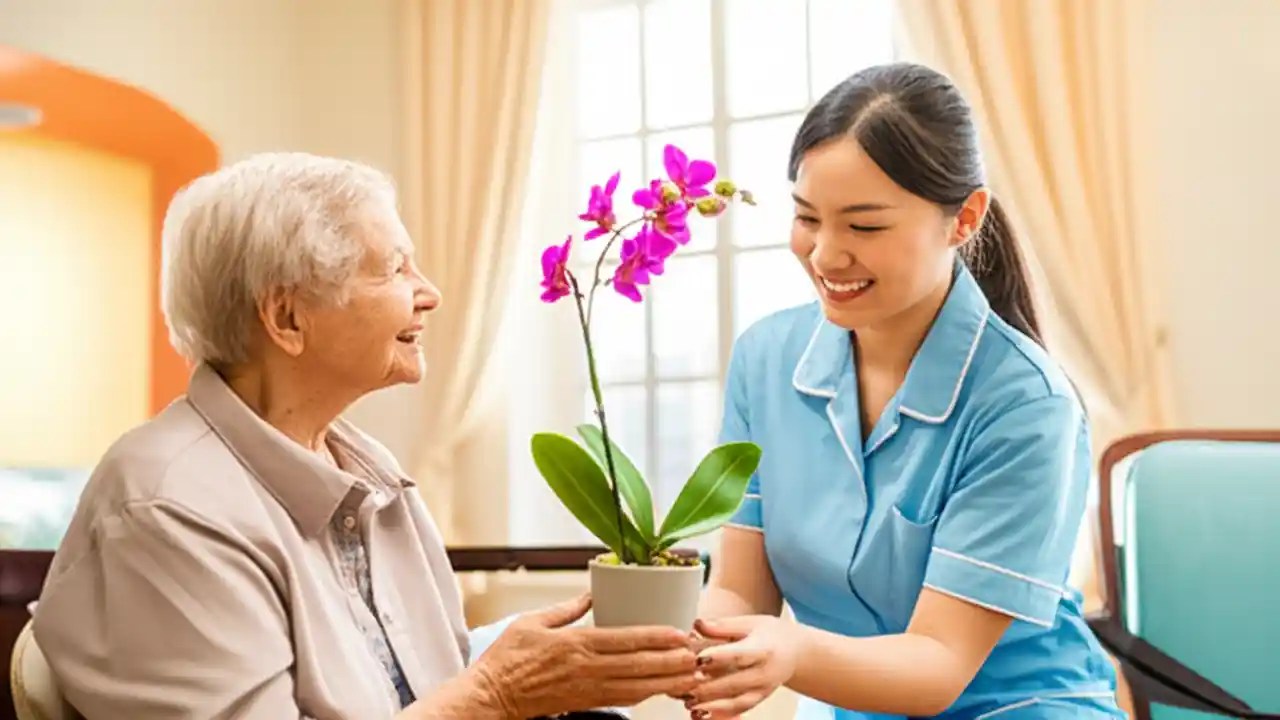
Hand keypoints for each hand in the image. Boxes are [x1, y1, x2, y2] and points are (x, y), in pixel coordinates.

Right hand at [470, 594, 698, 718]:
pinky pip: (622, 700)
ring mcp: (588, 689)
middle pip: (639, 666)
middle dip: (672, 662)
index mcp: (576, 643)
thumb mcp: (531, 621)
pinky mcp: (585, 703)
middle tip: (697, 656)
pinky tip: (661, 689)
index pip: (625, 639)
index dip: (656, 637)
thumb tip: (590, 593)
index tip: (679, 632)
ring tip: (690, 675)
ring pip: (637, 687)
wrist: (492, 697)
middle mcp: (587, 668)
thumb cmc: (507, 658)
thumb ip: (566, 608)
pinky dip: (645, 694)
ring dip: (666, 681)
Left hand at [684, 616, 799, 718]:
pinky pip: (738, 710)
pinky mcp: (758, 700)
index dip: (718, 658)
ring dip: (711, 705)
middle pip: (735, 682)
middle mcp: (764, 673)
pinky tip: (700, 713)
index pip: (739, 655)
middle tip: (685, 685)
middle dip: (709, 686)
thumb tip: (697, 624)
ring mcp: (762, 690)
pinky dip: (719, 714)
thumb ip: (722, 626)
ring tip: (689, 703)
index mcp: (763, 649)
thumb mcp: (750, 622)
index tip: (698, 659)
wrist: (797, 652)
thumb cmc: (770, 634)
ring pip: (736, 702)